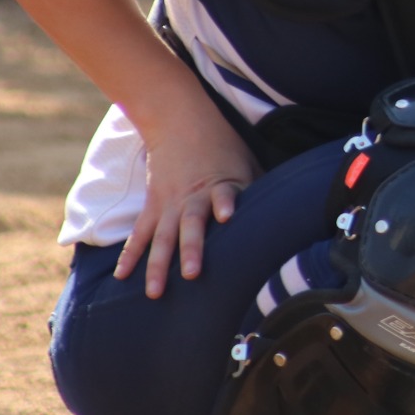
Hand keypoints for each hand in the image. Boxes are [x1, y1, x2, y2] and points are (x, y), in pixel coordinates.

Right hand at [115, 103, 257, 297]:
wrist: (179, 121)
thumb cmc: (223, 146)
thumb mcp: (247, 162)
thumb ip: (262, 191)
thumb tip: (292, 215)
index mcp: (220, 185)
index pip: (224, 195)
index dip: (226, 203)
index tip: (228, 215)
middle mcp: (192, 198)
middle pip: (190, 225)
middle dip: (191, 249)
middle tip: (192, 274)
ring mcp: (169, 204)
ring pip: (161, 238)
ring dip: (157, 266)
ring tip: (155, 293)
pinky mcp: (153, 206)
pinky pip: (140, 234)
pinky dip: (130, 256)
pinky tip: (122, 278)